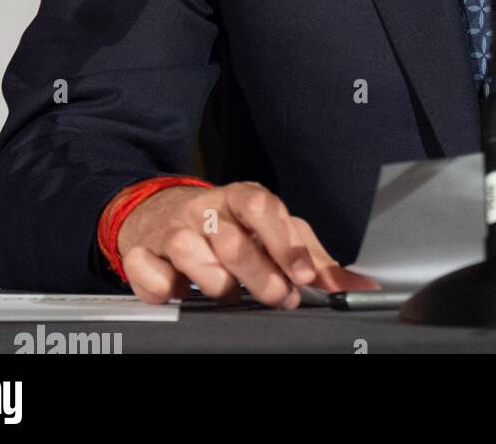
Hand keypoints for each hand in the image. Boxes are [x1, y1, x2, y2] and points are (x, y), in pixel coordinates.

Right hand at [113, 180, 381, 306]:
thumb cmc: (228, 226)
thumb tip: (354, 286)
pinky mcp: (141, 252)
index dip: (284, 244)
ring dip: (214, 283)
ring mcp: (172, 228)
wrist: (158, 214)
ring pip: (191, 253)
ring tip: (225, 293)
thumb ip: (309, 257)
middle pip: (233, 238)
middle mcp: (207, 208)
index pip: (265, 209)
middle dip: (258, 275)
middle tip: (276, 297)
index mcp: (242, 197)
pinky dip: (164, 289)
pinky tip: (177, 293)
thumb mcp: (270, 232)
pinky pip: (151, 275)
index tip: (302, 277)